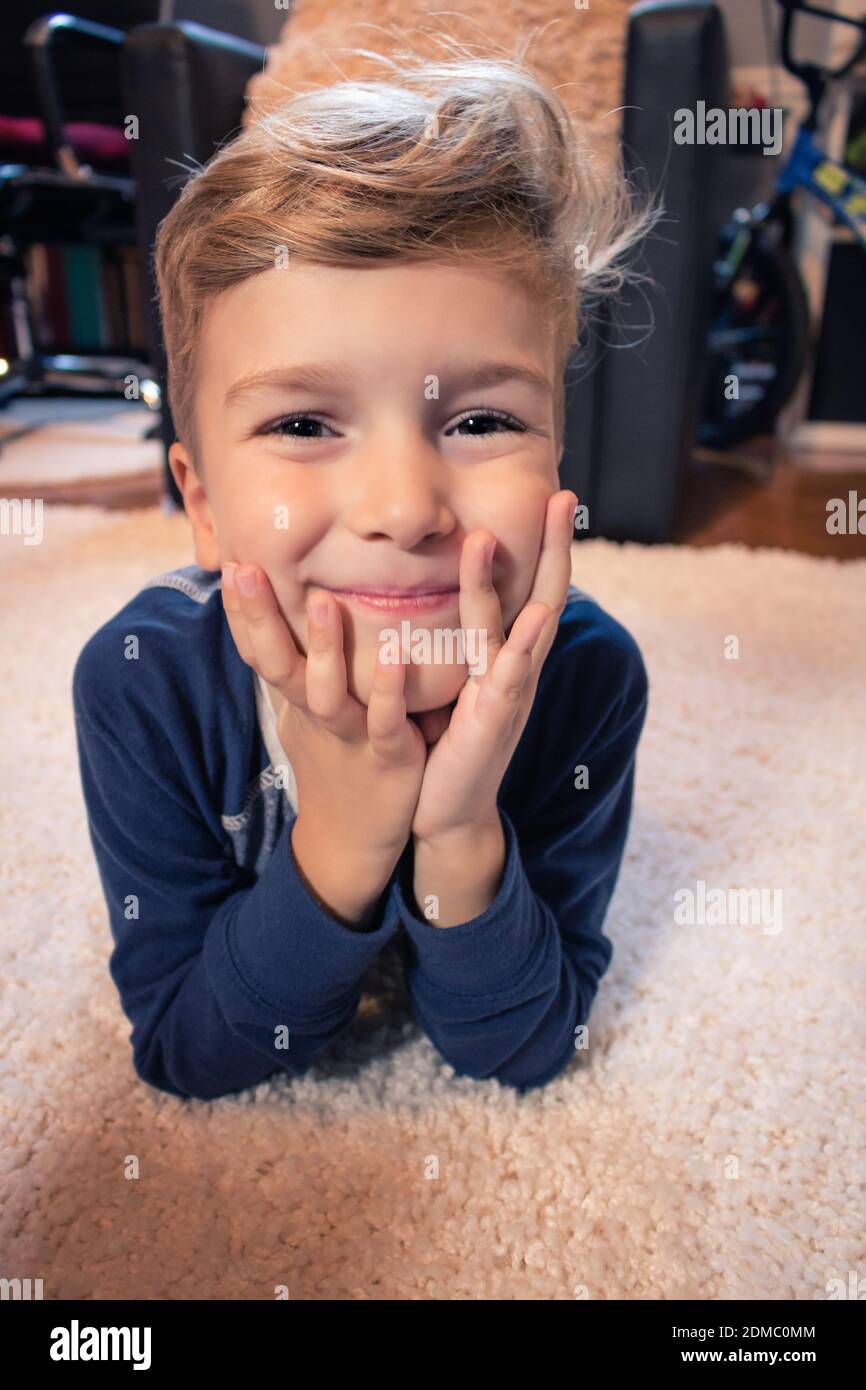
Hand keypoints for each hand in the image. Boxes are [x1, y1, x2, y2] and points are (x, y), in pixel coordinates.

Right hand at [220, 562, 426, 881]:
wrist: (354, 842)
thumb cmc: (335, 767)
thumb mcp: (306, 717)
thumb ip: (296, 674)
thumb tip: (277, 630)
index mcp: (298, 699)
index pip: (260, 649)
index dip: (241, 613)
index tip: (227, 563)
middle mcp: (315, 713)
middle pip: (277, 663)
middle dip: (259, 617)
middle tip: (242, 570)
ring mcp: (349, 735)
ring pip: (326, 691)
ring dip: (323, 647)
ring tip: (323, 600)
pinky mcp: (388, 756)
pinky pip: (386, 722)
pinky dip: (387, 691)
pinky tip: (396, 656)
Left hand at [410, 490, 576, 844]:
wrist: (444, 813)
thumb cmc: (444, 746)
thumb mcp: (449, 684)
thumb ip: (450, 642)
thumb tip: (428, 591)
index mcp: (504, 655)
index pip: (527, 588)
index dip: (541, 545)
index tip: (548, 496)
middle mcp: (516, 667)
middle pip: (544, 595)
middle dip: (555, 546)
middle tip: (564, 495)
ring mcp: (510, 692)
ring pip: (523, 626)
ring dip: (519, 578)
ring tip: (525, 530)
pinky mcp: (495, 720)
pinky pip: (513, 677)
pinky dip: (528, 646)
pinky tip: (539, 617)